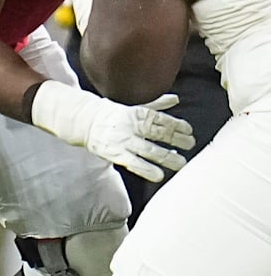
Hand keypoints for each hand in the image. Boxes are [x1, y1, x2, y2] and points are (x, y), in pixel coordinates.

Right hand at [30, 81, 194, 181]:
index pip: (162, 119)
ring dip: (166, 157)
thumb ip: (156, 106)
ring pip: (149, 150)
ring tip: (181, 163)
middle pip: (158, 133)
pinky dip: (147, 169)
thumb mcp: (135, 108)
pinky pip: (133, 163)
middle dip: (176, 139)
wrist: (84, 122)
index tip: (189, 131)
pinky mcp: (115, 154)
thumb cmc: (113, 115)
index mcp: (137, 113)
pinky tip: (159, 176)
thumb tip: (177, 100)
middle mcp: (131, 126)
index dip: (177, 125)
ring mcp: (123, 140)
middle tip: (191, 145)